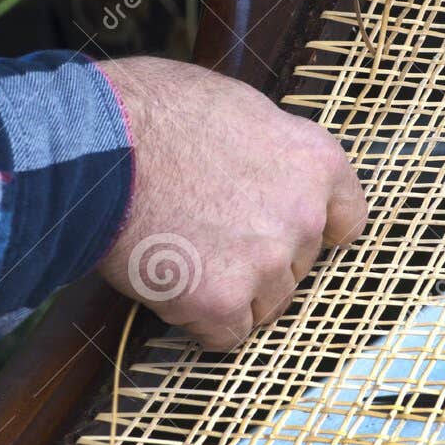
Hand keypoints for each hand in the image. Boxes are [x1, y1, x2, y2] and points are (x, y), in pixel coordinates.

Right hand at [96, 57, 365, 349]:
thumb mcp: (235, 109)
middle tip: (205, 234)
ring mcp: (267, 262)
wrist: (96, 146)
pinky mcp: (224, 301)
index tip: (286, 233)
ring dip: (229, 293)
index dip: (314, 231)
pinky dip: (198, 321)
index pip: (347, 220)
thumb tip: (267, 168)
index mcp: (315, 160)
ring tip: (180, 254)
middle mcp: (304, 214)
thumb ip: (269, 151)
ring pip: (265, 304)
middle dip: (259, 260)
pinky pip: (225, 335)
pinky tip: (168, 283)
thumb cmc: (152, 113)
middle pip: (297, 265)